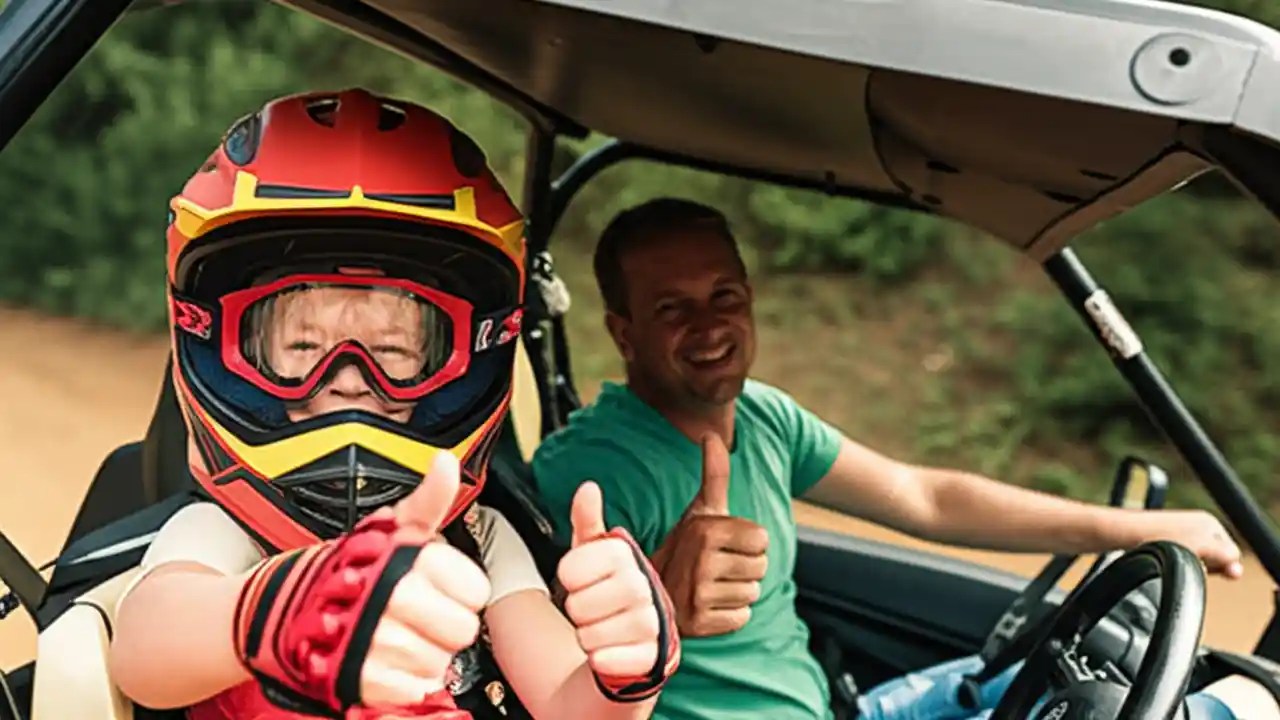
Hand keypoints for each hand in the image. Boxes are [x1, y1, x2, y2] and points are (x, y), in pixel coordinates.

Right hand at [361, 453, 492, 707]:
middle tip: (420, 614)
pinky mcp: (360, 678)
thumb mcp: (394, 526)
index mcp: (408, 559)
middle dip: (444, 625)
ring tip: (398, 634)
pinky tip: (386, 660)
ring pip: (439, 662)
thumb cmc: (351, 567)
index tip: (440, 586)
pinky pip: (411, 689)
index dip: (461, 591)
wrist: (287, 607)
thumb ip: (429, 499)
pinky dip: (402, 681)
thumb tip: (446, 462)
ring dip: (422, 655)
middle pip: (461, 630)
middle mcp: (392, 597)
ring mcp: (375, 639)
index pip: (476, 591)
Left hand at [558, 481, 660, 678]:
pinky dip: (600, 659)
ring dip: (587, 637)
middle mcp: (642, 585)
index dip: (568, 579)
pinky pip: (605, 660)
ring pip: (589, 636)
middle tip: (594, 608)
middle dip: (577, 612)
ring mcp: (650, 622)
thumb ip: (588, 521)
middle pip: (577, 606)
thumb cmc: (608, 589)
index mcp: (625, 556)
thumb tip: (588, 487)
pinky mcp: (651, 656)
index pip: (568, 569)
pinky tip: (612, 650)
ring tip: (604, 628)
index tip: (582, 580)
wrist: (636, 637)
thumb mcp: (595, 553)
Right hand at [650, 433, 767, 636]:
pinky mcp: (701, 623)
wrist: (649, 593)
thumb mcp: (698, 511)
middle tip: (713, 568)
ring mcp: (700, 593)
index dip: (746, 543)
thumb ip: (713, 474)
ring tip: (708, 586)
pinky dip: (728, 616)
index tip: (719, 546)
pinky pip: (741, 618)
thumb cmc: (684, 548)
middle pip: (762, 567)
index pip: (762, 539)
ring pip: (753, 594)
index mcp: (705, 529)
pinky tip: (707, 606)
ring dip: (735, 592)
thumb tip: (711, 432)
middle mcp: (701, 560)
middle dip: (743, 568)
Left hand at [1136, 509, 1242, 578]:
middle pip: (1216, 558)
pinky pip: (1179, 559)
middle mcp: (1197, 525)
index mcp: (1210, 523)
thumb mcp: (1205, 551)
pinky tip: (1165, 563)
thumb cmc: (1164, 540)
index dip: (1223, 566)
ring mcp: (1179, 532)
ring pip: (1197, 561)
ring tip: (1175, 563)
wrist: (1127, 534)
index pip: (1232, 554)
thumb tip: (1237, 570)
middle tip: (1190, 564)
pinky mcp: (1162, 540)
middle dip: (1207, 566)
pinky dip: (1176, 564)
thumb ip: (1227, 559)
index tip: (1206, 566)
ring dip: (1192, 566)